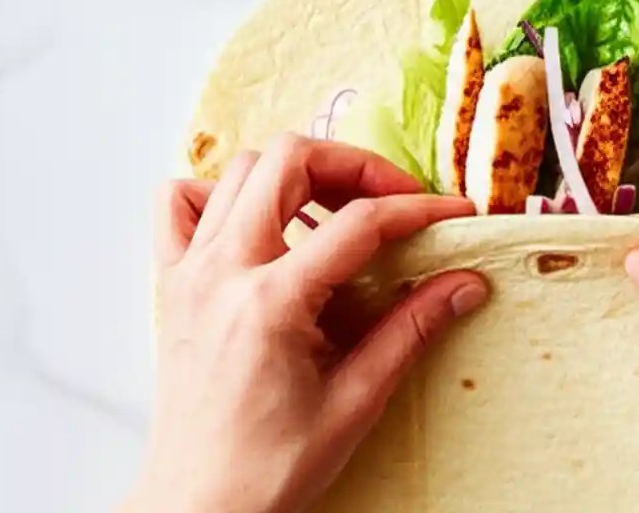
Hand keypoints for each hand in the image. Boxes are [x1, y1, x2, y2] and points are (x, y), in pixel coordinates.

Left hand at [122, 136, 487, 512]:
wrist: (198, 506)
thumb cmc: (269, 467)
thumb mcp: (355, 401)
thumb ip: (411, 329)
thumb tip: (465, 283)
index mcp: (271, 302)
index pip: (358, 223)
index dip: (418, 210)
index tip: (455, 215)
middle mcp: (222, 272)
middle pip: (289, 160)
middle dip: (354, 166)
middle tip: (395, 199)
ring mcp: (190, 273)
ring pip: (240, 170)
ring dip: (296, 174)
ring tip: (338, 211)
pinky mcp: (172, 284)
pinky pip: (180, 204)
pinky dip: (222, 194)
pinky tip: (262, 225)